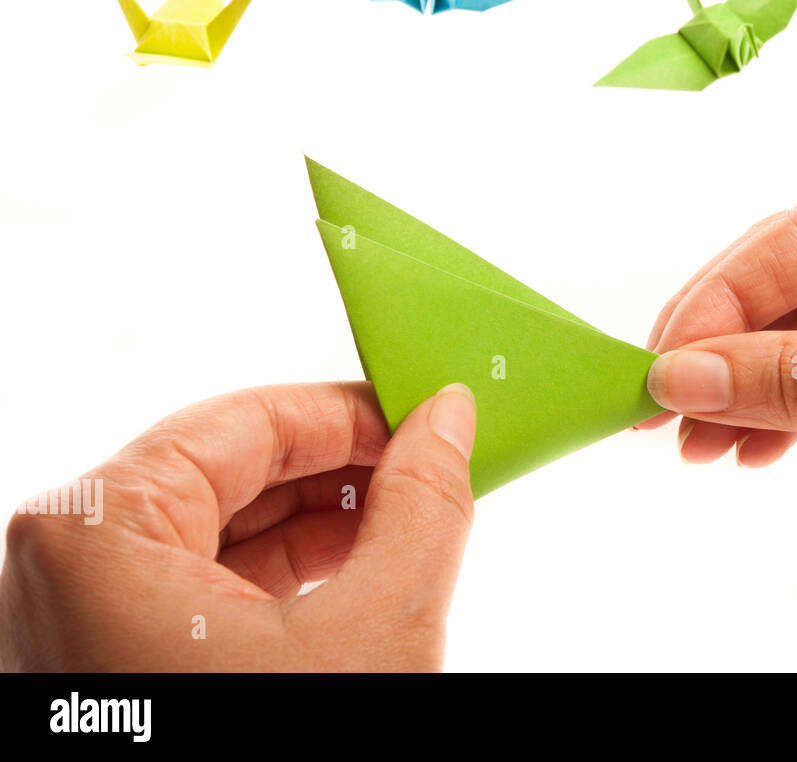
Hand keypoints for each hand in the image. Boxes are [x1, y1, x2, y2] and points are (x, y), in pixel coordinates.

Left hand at [0, 382, 476, 670]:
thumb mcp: (374, 628)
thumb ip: (422, 503)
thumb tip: (449, 419)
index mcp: (93, 532)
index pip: (246, 419)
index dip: (353, 414)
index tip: (429, 416)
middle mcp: (66, 567)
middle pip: (228, 468)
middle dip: (343, 470)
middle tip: (434, 469)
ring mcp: (79, 620)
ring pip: (219, 527)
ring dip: (323, 521)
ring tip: (411, 524)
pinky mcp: (109, 665)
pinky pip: (204, 584)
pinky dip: (287, 575)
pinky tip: (359, 575)